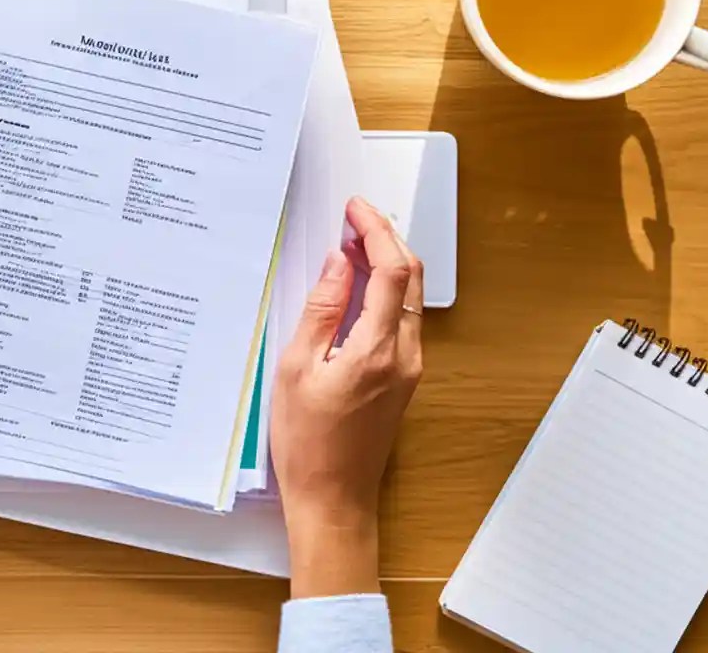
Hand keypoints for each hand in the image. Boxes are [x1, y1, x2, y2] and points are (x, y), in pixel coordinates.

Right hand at [271, 197, 423, 597]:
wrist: (333, 498)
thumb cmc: (306, 443)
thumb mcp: (296, 368)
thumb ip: (320, 310)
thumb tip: (337, 264)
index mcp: (376, 349)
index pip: (391, 270)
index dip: (376, 230)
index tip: (354, 208)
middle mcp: (404, 355)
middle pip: (410, 278)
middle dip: (386, 239)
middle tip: (353, 219)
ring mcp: (409, 368)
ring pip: (410, 298)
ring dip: (387, 265)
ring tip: (350, 247)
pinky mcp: (404, 379)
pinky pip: (401, 320)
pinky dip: (384, 293)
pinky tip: (356, 289)